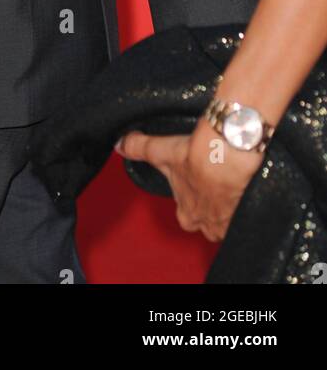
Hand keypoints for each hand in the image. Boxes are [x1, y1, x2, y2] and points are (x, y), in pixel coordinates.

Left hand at [115, 118, 263, 241]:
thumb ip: (139, 147)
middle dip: (211, 207)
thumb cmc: (194, 157)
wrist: (227, 155)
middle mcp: (209, 225)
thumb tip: (120, 144)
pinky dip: (247, 202)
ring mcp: (231, 222)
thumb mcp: (161, 150)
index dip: (190, 200)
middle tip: (212, 183)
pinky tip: (246, 186)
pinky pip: (248, 214)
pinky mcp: (250, 214)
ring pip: (229, 220)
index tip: (194, 184)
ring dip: (229, 205)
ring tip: (230, 183)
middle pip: (209, 222)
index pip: (186, 216)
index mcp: (187, 215)